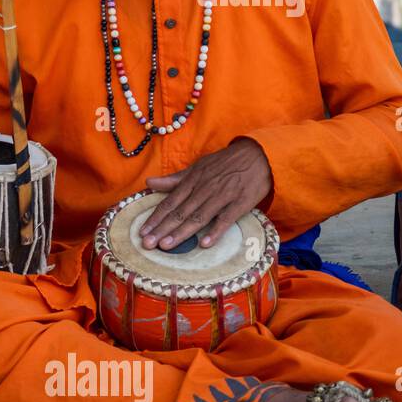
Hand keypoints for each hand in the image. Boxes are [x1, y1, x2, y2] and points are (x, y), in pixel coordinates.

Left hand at [140, 138, 271, 249]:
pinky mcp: (240, 203)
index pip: (170, 202)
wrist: (258, 155)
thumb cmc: (225, 164)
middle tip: (147, 244)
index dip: (155, 218)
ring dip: (181, 232)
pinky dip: (215, 231)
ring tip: (166, 246)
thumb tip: (148, 183)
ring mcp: (222, 196)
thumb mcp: (198, 167)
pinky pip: (226, 219)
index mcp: (192, 181)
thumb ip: (174, 179)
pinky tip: (203, 244)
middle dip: (162, 229)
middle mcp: (204, 189)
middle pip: (180, 212)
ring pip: (198, 217)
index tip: (142, 232)